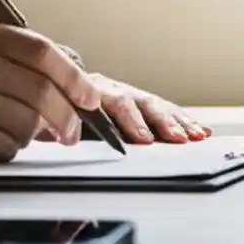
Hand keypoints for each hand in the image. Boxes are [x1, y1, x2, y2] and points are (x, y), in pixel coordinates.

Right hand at [0, 16, 100, 161]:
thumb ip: (8, 61)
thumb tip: (72, 85)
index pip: (40, 51)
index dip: (73, 77)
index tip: (90, 98)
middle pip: (40, 89)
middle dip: (65, 116)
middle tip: (71, 133)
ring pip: (25, 121)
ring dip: (30, 136)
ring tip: (12, 133)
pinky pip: (3, 144)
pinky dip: (7, 150)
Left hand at [38, 74, 208, 144]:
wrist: (44, 90)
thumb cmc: (45, 112)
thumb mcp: (44, 123)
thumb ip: (56, 135)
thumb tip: (64, 154)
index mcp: (87, 91)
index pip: (114, 103)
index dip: (130, 121)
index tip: (143, 139)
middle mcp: (111, 89)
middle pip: (140, 102)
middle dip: (160, 122)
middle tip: (175, 138)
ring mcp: (127, 94)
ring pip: (156, 106)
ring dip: (177, 123)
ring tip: (194, 136)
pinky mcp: (140, 103)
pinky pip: (165, 110)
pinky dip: (183, 121)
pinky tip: (199, 130)